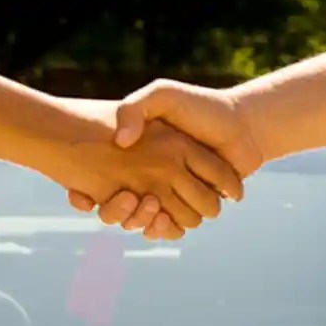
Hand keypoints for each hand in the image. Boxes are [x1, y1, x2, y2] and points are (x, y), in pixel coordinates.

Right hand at [68, 80, 264, 237]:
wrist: (242, 128)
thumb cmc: (201, 108)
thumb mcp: (163, 96)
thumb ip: (136, 109)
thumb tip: (121, 141)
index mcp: (133, 157)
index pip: (93, 183)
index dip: (83, 194)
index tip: (83, 196)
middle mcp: (145, 179)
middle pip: (115, 209)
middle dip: (116, 211)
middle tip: (128, 196)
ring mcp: (166, 196)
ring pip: (139, 222)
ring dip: (139, 220)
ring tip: (149, 203)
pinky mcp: (186, 210)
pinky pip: (165, 230)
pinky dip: (161, 229)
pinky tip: (161, 216)